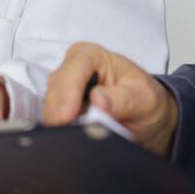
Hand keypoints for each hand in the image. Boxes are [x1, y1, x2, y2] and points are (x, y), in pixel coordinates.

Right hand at [43, 42, 178, 156]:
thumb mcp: (143, 99)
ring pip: (49, 109)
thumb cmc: (143, 100)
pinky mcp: (59, 110)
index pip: (71, 72)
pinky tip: (75, 137)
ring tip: (84, 136)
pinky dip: (61, 132)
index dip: (67, 94)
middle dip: (62, 114)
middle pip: (55, 92)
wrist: (145, 117)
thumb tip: (98, 101)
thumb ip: (122, 100)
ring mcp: (62, 90)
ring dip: (62, 126)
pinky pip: (51, 123)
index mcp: (91, 56)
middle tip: (77, 135)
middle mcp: (72, 70)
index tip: (67, 117)